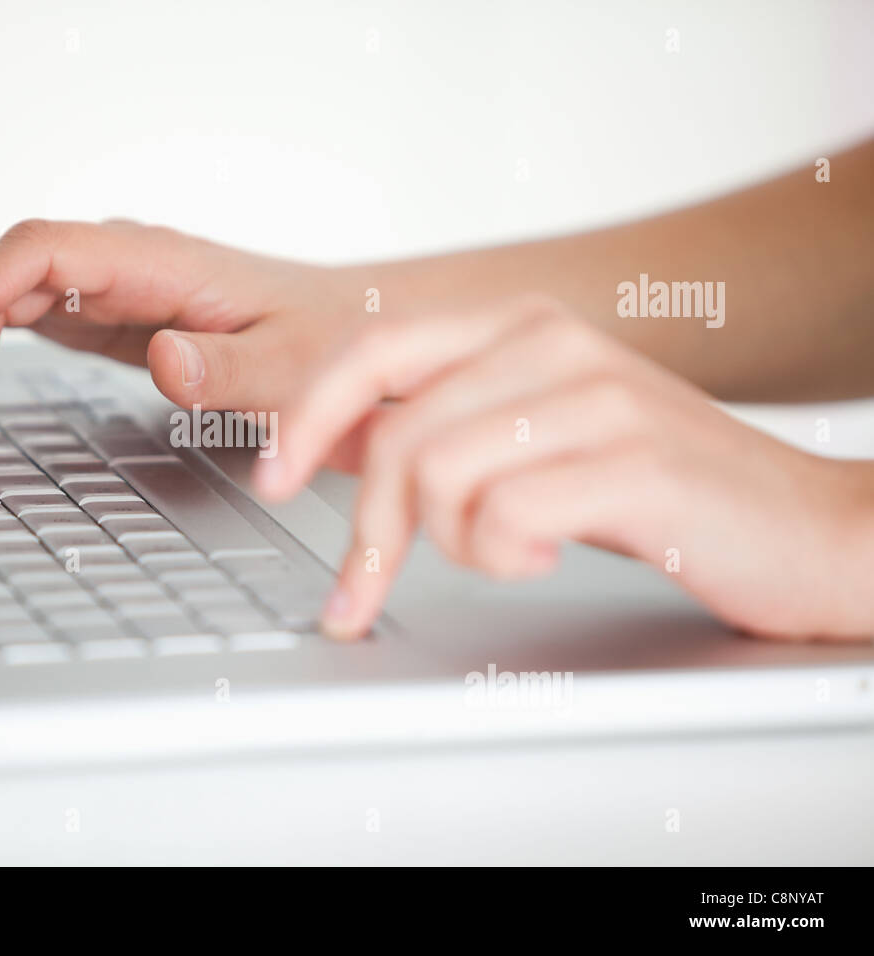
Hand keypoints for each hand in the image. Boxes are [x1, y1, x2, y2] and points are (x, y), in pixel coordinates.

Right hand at [0, 219, 359, 472]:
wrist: (346, 331)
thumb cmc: (326, 343)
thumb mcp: (294, 368)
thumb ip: (230, 368)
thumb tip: (161, 359)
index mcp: (155, 263)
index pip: (38, 252)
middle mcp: (115, 264)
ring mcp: (99, 287)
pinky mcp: (96, 316)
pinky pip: (8, 320)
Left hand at [253, 296, 873, 641]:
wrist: (808, 525)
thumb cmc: (657, 486)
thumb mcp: (533, 437)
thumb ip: (442, 425)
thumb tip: (328, 441)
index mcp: (517, 327)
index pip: (372, 350)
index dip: (305, 416)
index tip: (271, 478)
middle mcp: (552, 341)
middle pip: (397, 432)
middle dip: (366, 532)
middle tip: (356, 595)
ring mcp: (598, 395)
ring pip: (443, 479)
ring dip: (457, 548)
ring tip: (513, 551)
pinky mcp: (636, 461)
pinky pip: (508, 520)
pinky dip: (510, 560)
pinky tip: (553, 555)